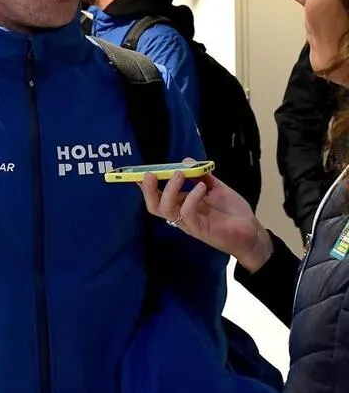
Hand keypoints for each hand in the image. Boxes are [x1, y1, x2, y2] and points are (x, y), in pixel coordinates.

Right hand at [138, 159, 273, 272]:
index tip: (141, 172)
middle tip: (150, 174)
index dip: (146, 186)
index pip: (158, 197)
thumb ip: (201, 175)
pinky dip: (191, 197)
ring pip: (166, 209)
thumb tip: (186, 160)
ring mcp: (189, 223)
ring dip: (170, 189)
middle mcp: (181, 214)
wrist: (252, 231)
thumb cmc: (232, 211)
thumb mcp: (216, 188)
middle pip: (154, 206)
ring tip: (180, 174)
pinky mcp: (200, 229)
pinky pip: (187, 213)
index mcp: (181, 205)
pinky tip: (201, 187)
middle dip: (149, 190)